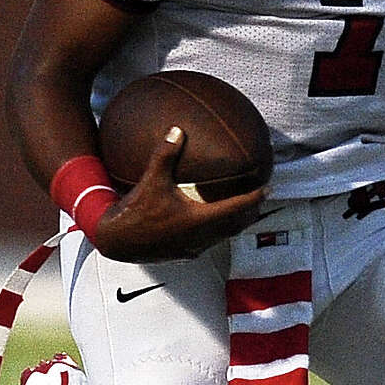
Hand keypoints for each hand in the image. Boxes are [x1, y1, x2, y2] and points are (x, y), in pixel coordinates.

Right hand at [94, 128, 265, 261]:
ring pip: (224, 237)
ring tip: (244, 212)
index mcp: (199, 219)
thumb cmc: (134, 212)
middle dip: (251, 212)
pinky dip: (218, 233)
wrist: (116, 241)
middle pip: (236, 225)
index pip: (236, 207)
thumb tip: (177, 130)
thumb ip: (166, 155)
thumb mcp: (151, 180)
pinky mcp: (184, 254)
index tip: (268, 188)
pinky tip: (212, 226)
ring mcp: (193, 248)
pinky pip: (209, 243)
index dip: (254, 197)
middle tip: (262, 199)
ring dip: (236, 224)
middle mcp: (201, 237)